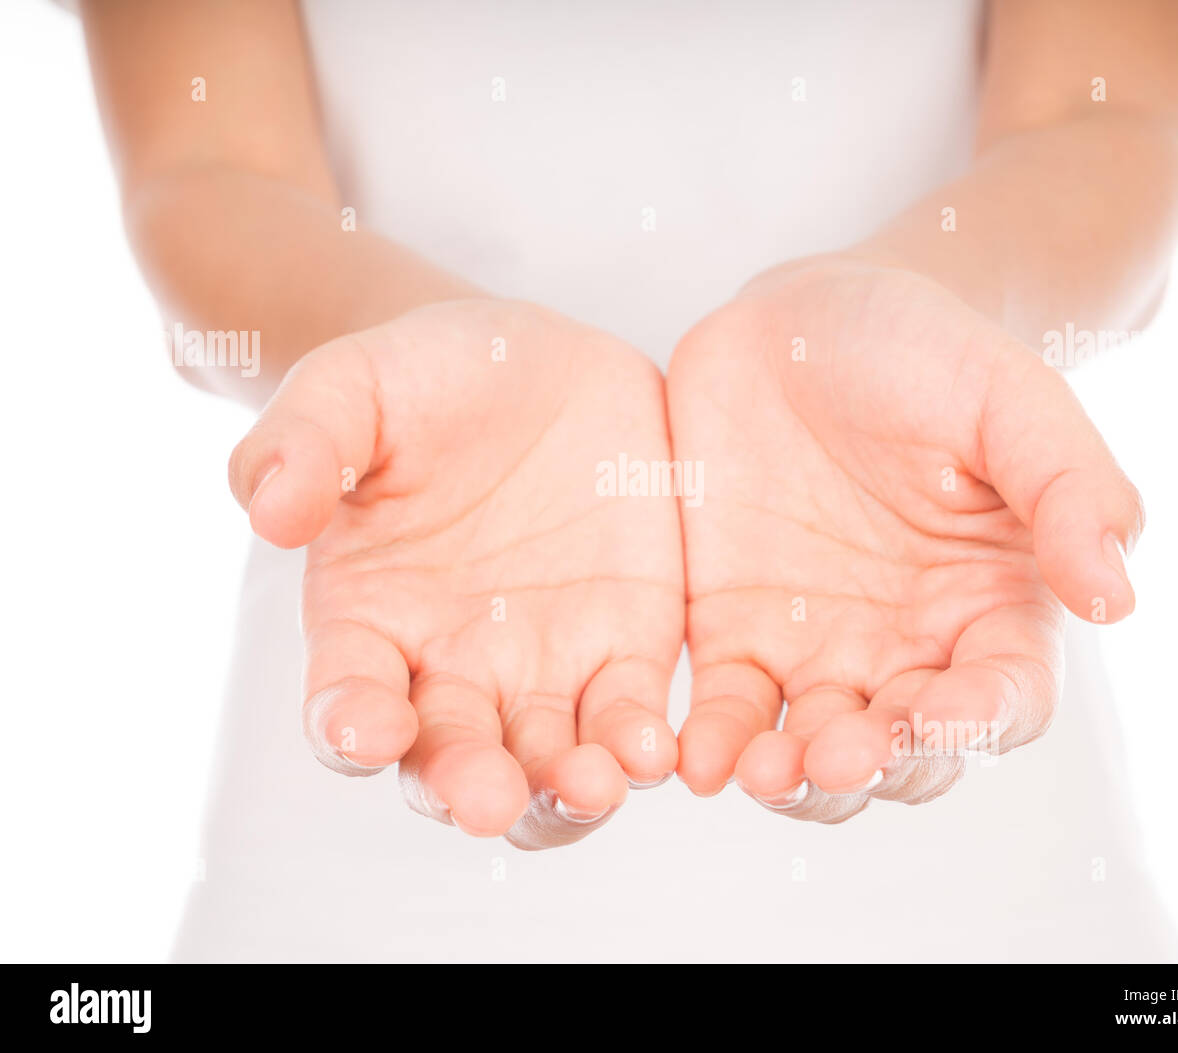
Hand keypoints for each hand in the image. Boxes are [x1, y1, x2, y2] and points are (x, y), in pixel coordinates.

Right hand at [229, 300, 683, 848]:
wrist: (533, 365)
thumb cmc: (421, 380)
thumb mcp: (352, 386)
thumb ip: (303, 441)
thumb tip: (268, 510)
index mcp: (370, 619)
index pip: (345, 700)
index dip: (351, 727)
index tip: (372, 729)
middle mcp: (452, 666)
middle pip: (450, 762)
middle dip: (467, 789)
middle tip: (489, 800)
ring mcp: (544, 666)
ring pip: (546, 766)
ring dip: (566, 793)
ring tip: (595, 786)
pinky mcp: (625, 647)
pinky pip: (630, 715)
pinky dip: (638, 744)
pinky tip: (655, 750)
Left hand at [666, 259, 1141, 821]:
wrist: (800, 322)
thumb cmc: (924, 353)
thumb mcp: (1008, 399)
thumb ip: (1070, 488)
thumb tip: (1116, 598)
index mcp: (990, 605)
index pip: (1003, 698)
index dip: (975, 724)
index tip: (935, 718)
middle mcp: (907, 648)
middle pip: (904, 754)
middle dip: (871, 769)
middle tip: (832, 758)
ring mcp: (815, 649)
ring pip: (810, 753)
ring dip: (789, 779)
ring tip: (756, 772)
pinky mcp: (734, 635)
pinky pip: (725, 711)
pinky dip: (712, 745)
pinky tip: (694, 757)